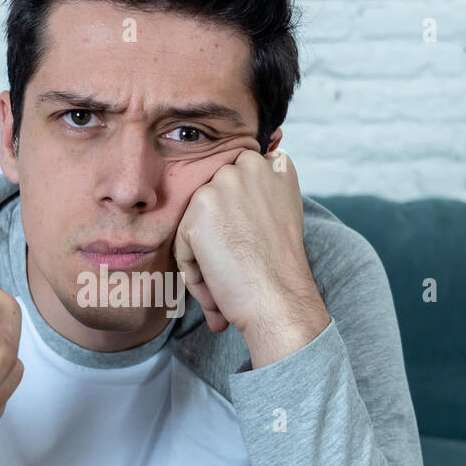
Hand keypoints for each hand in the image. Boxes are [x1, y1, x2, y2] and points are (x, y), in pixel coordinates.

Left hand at [173, 149, 329, 365]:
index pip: (236, 178)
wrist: (280, 300)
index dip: (234, 213)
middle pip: (212, 200)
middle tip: (234, 267)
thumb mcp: (282, 214)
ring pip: (195, 223)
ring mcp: (223, 185)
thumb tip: (229, 198)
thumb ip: (258, 194)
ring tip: (225, 284)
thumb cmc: (281, 269)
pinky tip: (217, 287)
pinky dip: (194, 272)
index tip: (245, 243)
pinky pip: (183, 243)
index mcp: (273, 166)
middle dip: (216, 234)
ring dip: (203, 256)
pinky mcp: (199, 209)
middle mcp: (249, 166)